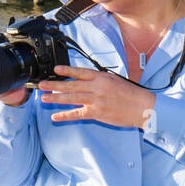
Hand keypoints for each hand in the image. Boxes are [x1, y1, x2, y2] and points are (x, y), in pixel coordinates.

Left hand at [38, 65, 157, 127]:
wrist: (142, 107)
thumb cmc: (131, 94)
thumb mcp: (115, 80)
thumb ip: (100, 80)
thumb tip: (86, 80)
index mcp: (101, 78)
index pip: (80, 73)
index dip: (67, 71)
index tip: (55, 70)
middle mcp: (97, 87)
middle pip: (72, 85)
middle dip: (55, 85)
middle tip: (42, 85)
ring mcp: (96, 100)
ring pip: (72, 98)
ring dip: (56, 98)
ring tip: (44, 98)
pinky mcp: (97, 112)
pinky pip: (78, 114)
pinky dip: (66, 115)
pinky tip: (56, 116)